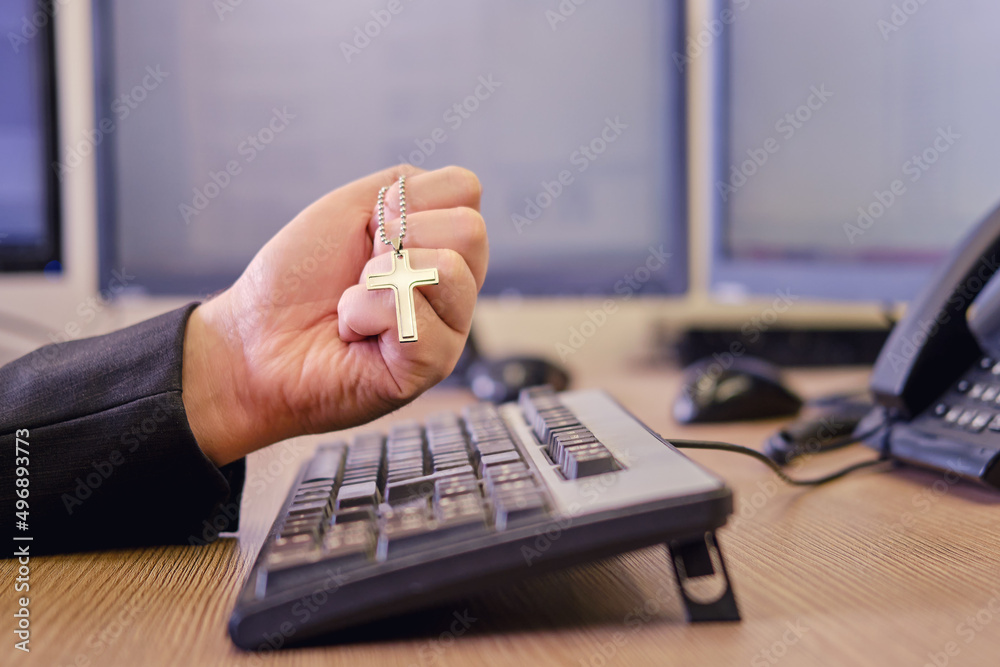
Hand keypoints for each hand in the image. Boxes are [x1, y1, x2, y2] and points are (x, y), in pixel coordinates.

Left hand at [182, 165, 487, 465]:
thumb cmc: (298, 277)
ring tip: (354, 303)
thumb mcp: (351, 209)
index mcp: (441, 242)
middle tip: (362, 270)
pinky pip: (414, 315)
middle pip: (470, 230)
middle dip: (399, 238)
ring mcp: (450, 329)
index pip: (465, 189)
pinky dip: (364, 313)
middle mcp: (455, 286)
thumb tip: (458, 196)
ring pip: (451, 270)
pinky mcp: (431, 366)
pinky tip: (353, 333)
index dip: (407, 201)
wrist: (253, 339)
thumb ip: (408, 188)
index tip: (369, 231)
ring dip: (380, 278)